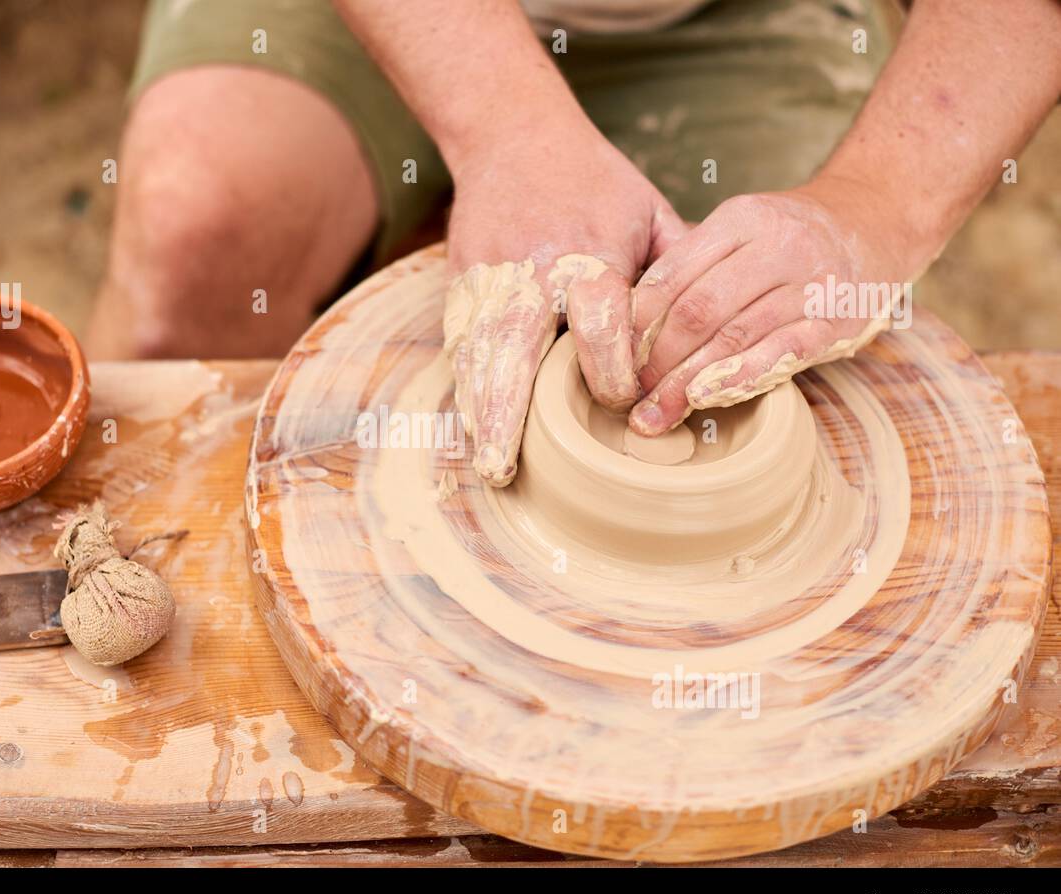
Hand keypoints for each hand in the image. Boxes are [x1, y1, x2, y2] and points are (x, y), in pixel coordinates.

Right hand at [444, 124, 685, 485]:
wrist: (512, 135)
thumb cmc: (594, 180)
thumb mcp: (648, 211)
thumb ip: (680, 269)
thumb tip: (725, 325)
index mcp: (589, 256)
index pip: (598, 325)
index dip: (610, 371)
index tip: (622, 402)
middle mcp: (532, 273)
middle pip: (517, 350)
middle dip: (511, 410)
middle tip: (508, 466)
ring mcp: (489, 281)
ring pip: (479, 356)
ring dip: (481, 412)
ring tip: (487, 464)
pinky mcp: (462, 287)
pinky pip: (460, 346)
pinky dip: (465, 388)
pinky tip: (473, 428)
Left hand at [627, 176, 919, 435]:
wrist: (878, 220)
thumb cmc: (791, 236)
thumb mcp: (742, 229)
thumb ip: (694, 268)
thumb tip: (629, 327)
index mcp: (739, 220)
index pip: (671, 276)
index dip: (634, 325)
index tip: (611, 361)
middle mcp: (776, 246)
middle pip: (697, 310)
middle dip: (654, 361)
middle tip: (627, 398)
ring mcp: (809, 285)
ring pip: (734, 337)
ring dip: (685, 382)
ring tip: (653, 415)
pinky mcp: (836, 322)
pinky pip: (781, 354)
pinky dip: (738, 378)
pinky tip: (705, 398)